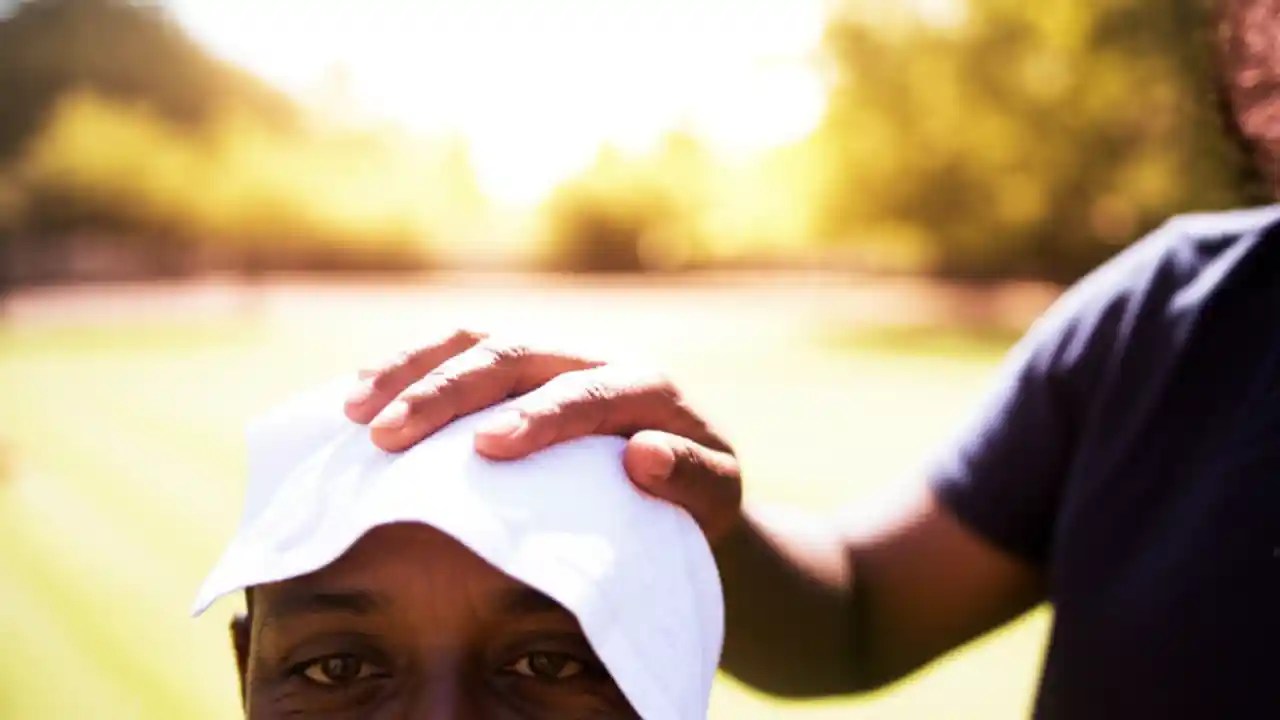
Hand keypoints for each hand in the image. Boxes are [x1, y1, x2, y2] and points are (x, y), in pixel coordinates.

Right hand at [343, 330, 743, 543]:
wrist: (683, 473)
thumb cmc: (695, 495)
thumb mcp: (717, 496)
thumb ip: (693, 477)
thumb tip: (642, 454)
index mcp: (644, 385)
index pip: (586, 394)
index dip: (538, 416)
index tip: (489, 448)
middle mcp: (589, 357)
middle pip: (512, 357)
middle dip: (447, 392)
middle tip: (387, 435)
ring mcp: (546, 355)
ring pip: (473, 342)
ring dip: (411, 371)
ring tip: (356, 411)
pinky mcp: (512, 366)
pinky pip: (454, 352)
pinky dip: (406, 369)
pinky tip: (358, 397)